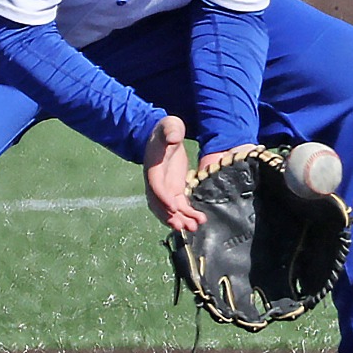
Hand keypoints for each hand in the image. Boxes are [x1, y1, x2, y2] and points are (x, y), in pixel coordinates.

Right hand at [143, 115, 204, 233]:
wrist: (165, 135)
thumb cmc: (167, 130)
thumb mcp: (169, 125)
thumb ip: (171, 130)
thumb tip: (173, 138)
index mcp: (153, 167)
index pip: (155, 185)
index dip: (163, 197)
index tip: (174, 207)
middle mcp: (157, 181)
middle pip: (159, 203)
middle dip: (170, 216)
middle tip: (182, 225)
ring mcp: (165, 187)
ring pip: (170, 208)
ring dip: (180, 219)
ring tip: (193, 227)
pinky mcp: (175, 189)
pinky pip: (179, 206)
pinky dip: (188, 214)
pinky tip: (199, 220)